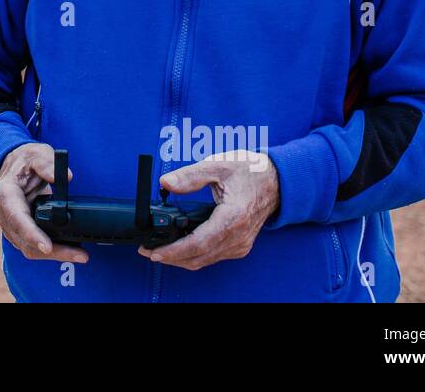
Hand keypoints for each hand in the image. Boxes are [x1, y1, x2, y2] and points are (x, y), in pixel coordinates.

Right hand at [0, 143, 88, 264]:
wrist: (14, 168)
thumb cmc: (25, 161)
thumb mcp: (35, 154)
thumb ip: (47, 164)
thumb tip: (67, 177)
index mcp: (5, 194)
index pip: (17, 218)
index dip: (31, 234)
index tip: (47, 246)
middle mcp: (5, 214)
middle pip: (26, 240)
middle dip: (52, 251)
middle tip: (80, 255)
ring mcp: (11, 226)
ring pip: (30, 248)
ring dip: (55, 255)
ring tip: (80, 255)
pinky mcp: (20, 233)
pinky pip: (34, 247)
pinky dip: (52, 251)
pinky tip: (71, 250)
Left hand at [137, 152, 278, 270]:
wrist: (277, 181)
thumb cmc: (250, 171)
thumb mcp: (218, 165)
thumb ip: (190, 175)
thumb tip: (166, 183)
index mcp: (233, 217)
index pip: (199, 242)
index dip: (175, 250)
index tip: (155, 252)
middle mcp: (238, 236)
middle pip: (199, 256)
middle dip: (171, 257)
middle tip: (147, 251)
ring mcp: (240, 244)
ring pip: (205, 260)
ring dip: (181, 258)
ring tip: (158, 250)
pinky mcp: (240, 245)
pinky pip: (213, 256)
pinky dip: (194, 255)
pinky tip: (179, 247)